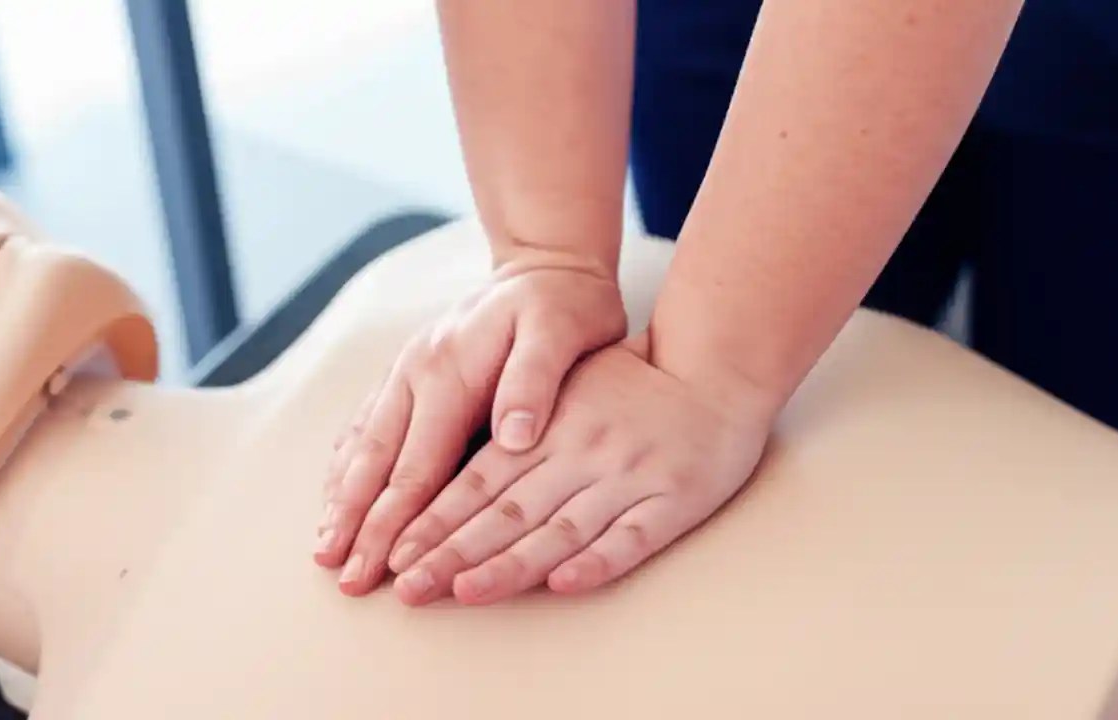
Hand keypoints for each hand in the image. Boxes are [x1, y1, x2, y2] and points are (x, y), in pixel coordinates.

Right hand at [316, 250, 626, 594]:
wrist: (548, 263)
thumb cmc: (563, 304)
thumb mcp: (562, 331)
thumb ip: (535, 380)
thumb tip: (512, 435)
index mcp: (450, 370)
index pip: (418, 464)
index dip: (398, 520)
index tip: (382, 566)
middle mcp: (416, 371)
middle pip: (379, 461)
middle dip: (356, 522)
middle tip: (340, 574)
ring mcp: (406, 370)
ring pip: (363, 443)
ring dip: (342, 497)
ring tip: (325, 546)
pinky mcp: (409, 373)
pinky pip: (368, 423)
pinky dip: (348, 463)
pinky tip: (337, 491)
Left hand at [385, 333, 773, 605]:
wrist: (718, 367)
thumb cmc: (635, 379)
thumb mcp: (569, 382)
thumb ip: (522, 418)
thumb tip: (460, 459)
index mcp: (551, 425)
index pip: (479, 480)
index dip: (437, 518)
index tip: (399, 552)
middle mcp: (583, 451)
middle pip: (509, 511)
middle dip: (454, 551)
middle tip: (409, 586)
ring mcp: (628, 477)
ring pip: (560, 530)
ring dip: (510, 564)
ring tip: (465, 591)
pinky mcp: (674, 499)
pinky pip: (632, 537)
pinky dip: (597, 562)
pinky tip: (564, 584)